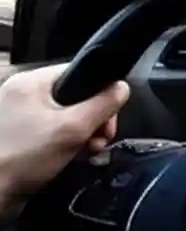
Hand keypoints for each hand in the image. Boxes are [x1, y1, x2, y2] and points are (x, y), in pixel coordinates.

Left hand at [0, 64, 130, 220]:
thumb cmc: (27, 157)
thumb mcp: (73, 128)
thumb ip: (102, 105)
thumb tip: (122, 87)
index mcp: (31, 82)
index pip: (79, 73)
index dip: (102, 93)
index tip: (109, 120)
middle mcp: (23, 94)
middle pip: (75, 96)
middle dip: (94, 119)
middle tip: (100, 140)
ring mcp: (18, 116)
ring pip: (66, 116)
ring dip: (84, 133)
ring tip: (88, 151)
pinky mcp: (18, 136)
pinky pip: (52, 131)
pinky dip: (67, 142)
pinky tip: (74, 156)